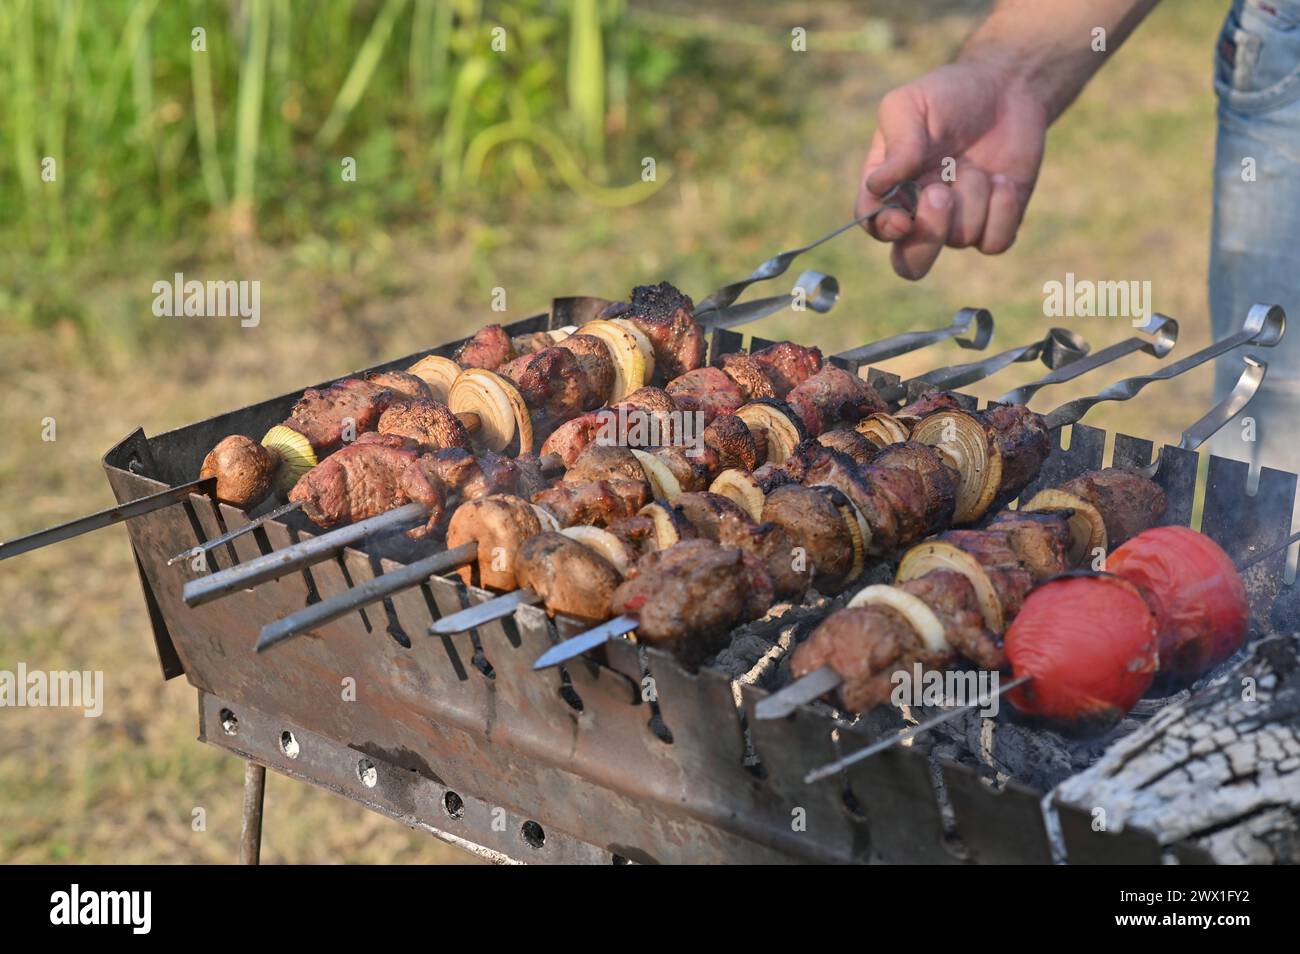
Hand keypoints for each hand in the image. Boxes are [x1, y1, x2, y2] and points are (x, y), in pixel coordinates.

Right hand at [857, 60, 1048, 279]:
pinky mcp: (995, 224)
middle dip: (927, 237)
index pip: (874, 226)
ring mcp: (957, 223)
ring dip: (972, 197)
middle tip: (942, 193)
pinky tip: (1002, 181)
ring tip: (976, 164)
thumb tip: (878, 186)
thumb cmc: (948, 95)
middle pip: (911, 264)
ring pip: (959, 240)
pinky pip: (994, 243)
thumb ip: (896, 144)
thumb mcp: (910, 105)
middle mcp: (919, 214)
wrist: (1007, 88)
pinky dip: (1002, 211)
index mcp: (888, 189)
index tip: (902, 218)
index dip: (885, 229)